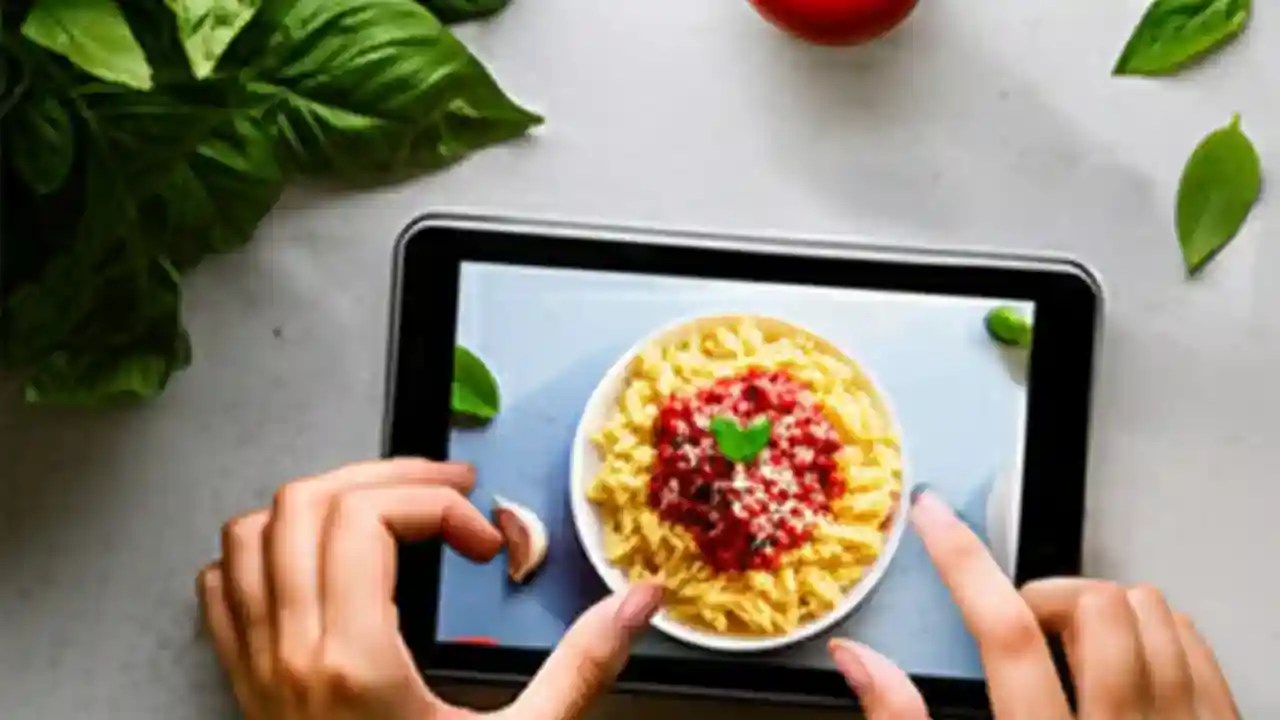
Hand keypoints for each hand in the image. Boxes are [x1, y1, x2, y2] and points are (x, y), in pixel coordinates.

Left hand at [197, 459, 662, 719]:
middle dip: (387, 479)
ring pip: (253, 532)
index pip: (369, 517)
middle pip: (310, 504)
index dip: (437, 504)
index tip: (482, 541)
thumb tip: (637, 603)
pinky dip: (261, 552)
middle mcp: (291, 653)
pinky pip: (222, 587)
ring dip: (320, 504)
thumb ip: (580, 669)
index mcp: (354, 660)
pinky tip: (312, 559)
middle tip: (447, 488)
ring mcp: (256, 667)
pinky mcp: (243, 685)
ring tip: (383, 509)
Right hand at [826, 490, 1239, 718]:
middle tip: (1020, 622)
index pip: (1003, 632)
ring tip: (1071, 644)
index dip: (961, 560)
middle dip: (1045, 595)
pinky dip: (1156, 632)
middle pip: (1093, 610)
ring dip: (1102, 608)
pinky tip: (1124, 662)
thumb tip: (859, 661)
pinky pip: (1196, 646)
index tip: (933, 517)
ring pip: (1154, 615)